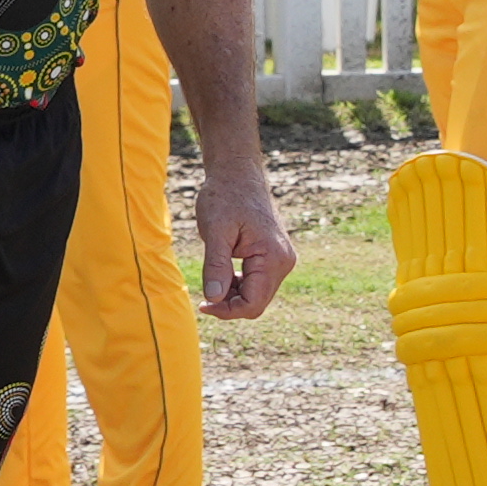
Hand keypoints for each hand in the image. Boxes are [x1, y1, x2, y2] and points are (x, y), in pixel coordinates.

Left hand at [195, 169, 296, 324]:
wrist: (238, 174)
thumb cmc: (224, 197)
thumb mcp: (215, 232)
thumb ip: (216, 267)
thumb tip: (214, 299)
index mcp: (273, 257)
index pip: (253, 304)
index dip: (227, 311)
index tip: (203, 304)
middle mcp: (284, 262)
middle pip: (257, 303)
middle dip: (229, 304)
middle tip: (204, 294)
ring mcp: (281, 260)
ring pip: (257, 295)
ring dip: (233, 294)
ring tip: (213, 277)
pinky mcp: (274, 257)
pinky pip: (258, 283)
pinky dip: (239, 284)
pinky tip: (222, 272)